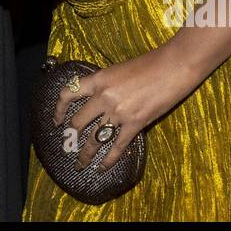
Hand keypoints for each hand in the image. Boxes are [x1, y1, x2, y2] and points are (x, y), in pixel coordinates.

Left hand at [55, 45, 199, 169]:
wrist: (173, 67)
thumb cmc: (149, 64)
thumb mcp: (119, 70)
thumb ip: (106, 85)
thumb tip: (98, 100)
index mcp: (98, 80)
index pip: (69, 94)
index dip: (59, 109)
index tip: (57, 120)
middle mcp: (104, 97)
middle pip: (79, 121)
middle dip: (71, 136)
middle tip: (68, 145)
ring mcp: (118, 112)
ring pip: (94, 138)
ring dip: (85, 153)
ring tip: (80, 163)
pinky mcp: (135, 124)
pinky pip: (116, 146)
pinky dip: (108, 159)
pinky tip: (102, 167)